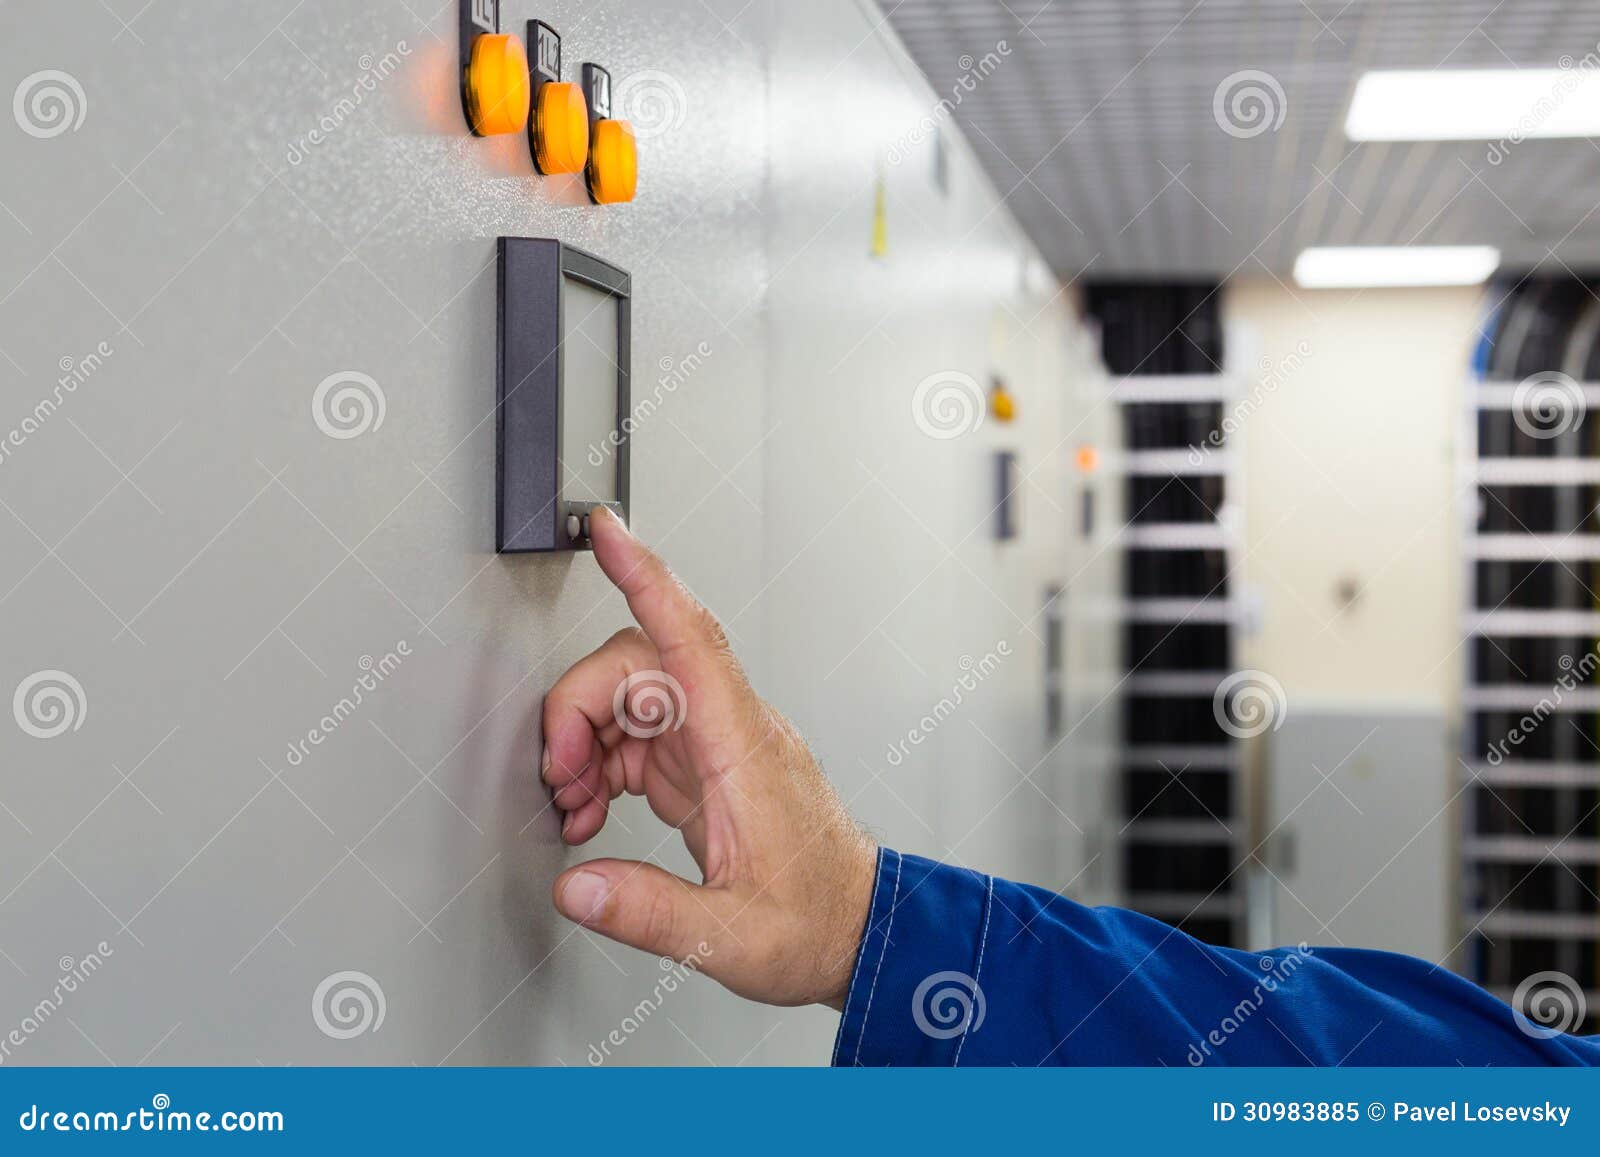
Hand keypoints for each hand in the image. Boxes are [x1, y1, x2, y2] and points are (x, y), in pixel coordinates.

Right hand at [541, 507, 877, 1008]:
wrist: (861, 929)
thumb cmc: (818, 920)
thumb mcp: (732, 938)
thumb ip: (649, 913)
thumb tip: (578, 886)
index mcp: (746, 749)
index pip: (691, 639)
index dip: (647, 577)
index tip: (610, 534)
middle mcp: (734, 730)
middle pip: (638, 666)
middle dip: (580, 708)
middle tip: (561, 777)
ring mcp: (720, 744)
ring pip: (633, 698)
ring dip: (587, 743)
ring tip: (574, 806)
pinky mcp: (708, 765)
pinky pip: (641, 737)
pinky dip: (604, 765)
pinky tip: (594, 811)